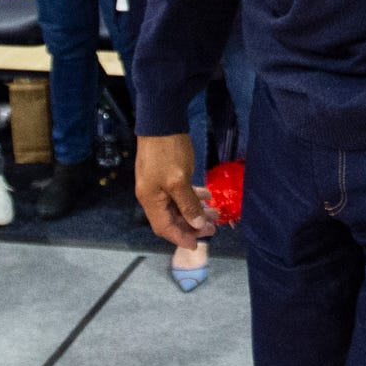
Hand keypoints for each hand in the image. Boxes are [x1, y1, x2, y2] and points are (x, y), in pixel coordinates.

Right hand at [135, 133, 216, 248]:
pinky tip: (207, 193)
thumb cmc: (168, 152)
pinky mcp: (166, 174)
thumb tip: (198, 224)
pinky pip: (179, 193)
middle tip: (214, 227)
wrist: (162, 120)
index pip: (164, 228)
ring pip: (178, 206)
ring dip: (195, 210)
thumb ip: (188, 204)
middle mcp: (152, 195)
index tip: (199, 244)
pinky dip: (193, 196)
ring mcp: (158, 184)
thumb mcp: (179, 181)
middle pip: (171, 219)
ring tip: (215, 212)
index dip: (181, 238)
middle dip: (192, 225)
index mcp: (150, 200)